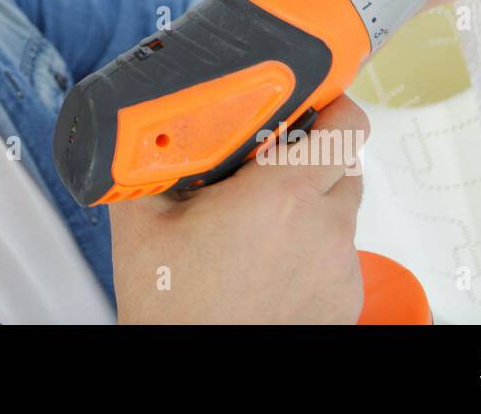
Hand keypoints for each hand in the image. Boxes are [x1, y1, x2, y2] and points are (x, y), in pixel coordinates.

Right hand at [110, 95, 369, 323]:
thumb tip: (135, 130)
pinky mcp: (345, 300)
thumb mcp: (141, 224)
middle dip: (311, 152)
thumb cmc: (174, 313)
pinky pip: (341, 251)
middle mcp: (323, 230)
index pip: (345, 124)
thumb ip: (144, 164)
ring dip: (313, 199)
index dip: (331, 104)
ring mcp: (341, 269)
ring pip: (342, 207)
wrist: (197, 379)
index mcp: (280, 197)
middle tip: (268, 161)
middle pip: (345, 161)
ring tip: (261, 217)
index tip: (310, 100)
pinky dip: (315, 243)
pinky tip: (270, 256)